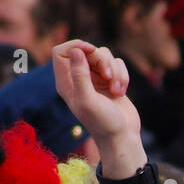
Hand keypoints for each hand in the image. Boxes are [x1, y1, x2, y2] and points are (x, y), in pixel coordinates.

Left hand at [51, 40, 144, 175]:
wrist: (122, 137)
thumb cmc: (102, 123)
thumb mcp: (88, 100)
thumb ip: (80, 75)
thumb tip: (77, 51)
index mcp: (66, 83)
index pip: (60, 52)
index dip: (75, 46)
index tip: (90, 51)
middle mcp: (79, 78)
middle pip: (86, 51)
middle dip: (101, 60)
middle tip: (107, 76)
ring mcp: (96, 79)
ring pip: (104, 55)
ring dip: (114, 70)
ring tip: (116, 89)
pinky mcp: (111, 80)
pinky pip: (117, 64)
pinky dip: (122, 76)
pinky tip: (121, 91)